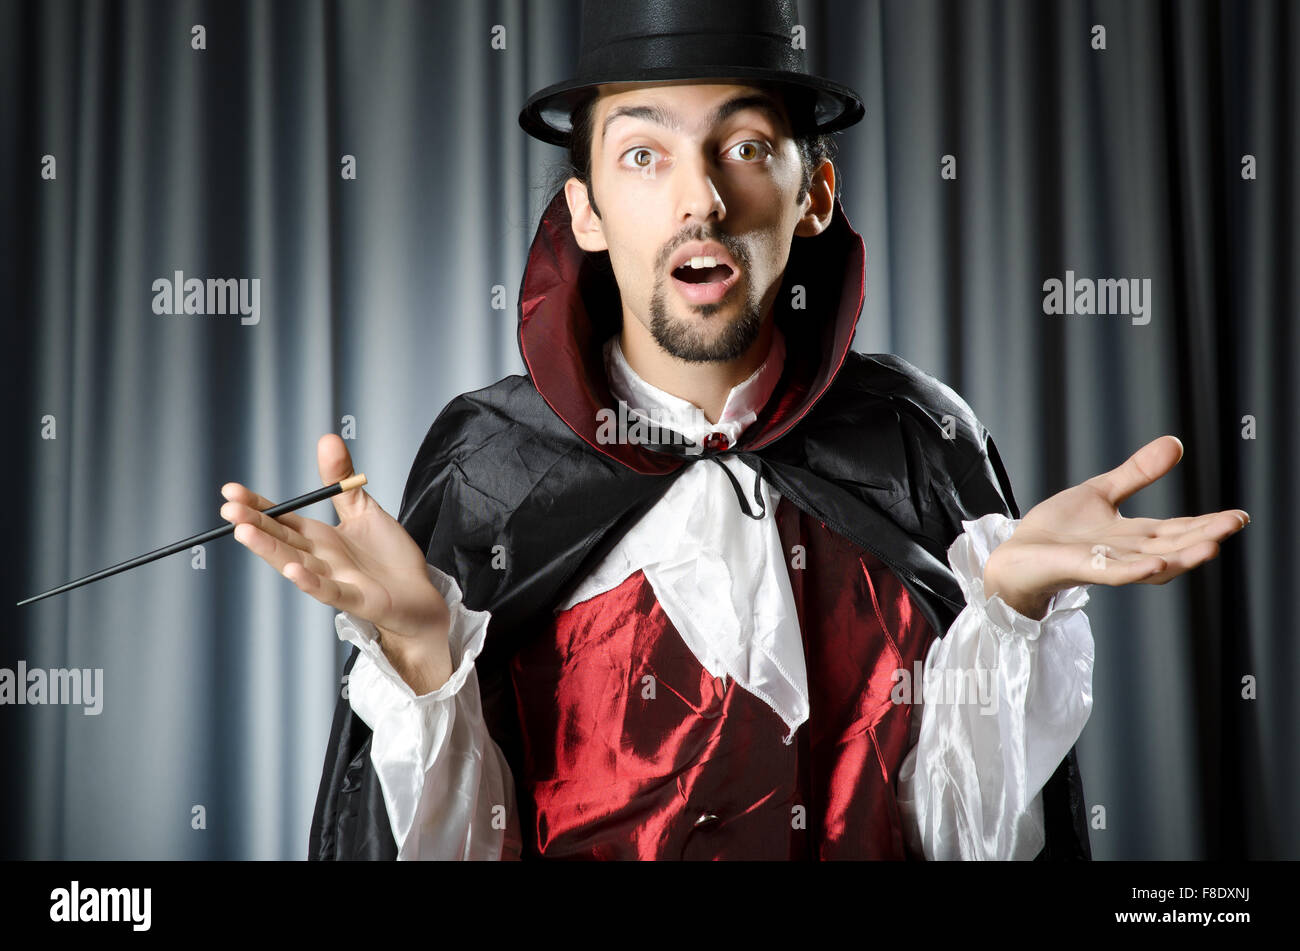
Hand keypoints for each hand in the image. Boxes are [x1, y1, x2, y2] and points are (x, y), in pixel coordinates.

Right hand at [220, 434, 452, 691]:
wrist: (420, 594)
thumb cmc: (390, 558)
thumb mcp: (364, 510)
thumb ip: (341, 480)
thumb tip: (327, 439)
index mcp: (319, 537)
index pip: (281, 519)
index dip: (257, 506)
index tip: (230, 491)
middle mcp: (320, 559)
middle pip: (282, 540)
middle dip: (255, 524)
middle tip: (228, 510)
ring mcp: (335, 580)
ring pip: (297, 564)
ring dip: (271, 550)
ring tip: (245, 533)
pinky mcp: (356, 598)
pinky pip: (330, 591)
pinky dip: (311, 582)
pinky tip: (294, 570)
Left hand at [982, 435, 1248, 619]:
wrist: (1016, 556)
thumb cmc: (1056, 531)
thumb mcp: (1101, 492)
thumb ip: (1136, 473)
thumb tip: (1175, 443)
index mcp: (1133, 536)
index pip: (1177, 529)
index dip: (1207, 523)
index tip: (1239, 516)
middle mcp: (1126, 553)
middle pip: (1173, 546)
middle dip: (1205, 536)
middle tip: (1236, 523)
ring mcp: (1106, 564)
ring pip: (1152, 563)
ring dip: (1182, 556)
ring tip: (1212, 546)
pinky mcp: (1083, 570)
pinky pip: (1115, 574)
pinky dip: (1137, 570)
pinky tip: (1158, 563)